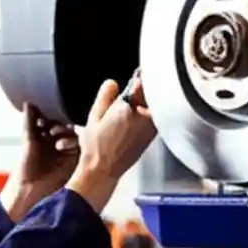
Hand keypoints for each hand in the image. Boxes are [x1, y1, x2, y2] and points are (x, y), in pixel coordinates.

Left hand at [0, 103, 79, 221]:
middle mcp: (58, 143)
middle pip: (65, 126)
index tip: (44, 118)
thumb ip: (29, 120)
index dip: (50, 117)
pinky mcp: (74, 159)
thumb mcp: (28, 139)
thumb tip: (29, 102)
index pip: (54, 120)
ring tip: (55, 137)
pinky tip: (61, 145)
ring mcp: (67, 151)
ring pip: (72, 135)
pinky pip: (77, 146)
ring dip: (64, 133)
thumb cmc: (27, 167)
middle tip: (51, 128)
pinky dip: (70, 142)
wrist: (31, 188)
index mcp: (47, 137)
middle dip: (59, 125)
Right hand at [67, 72, 156, 212]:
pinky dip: (147, 116)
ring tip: (132, 107)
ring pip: (153, 108)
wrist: (103, 170)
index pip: (141, 83)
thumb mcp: (94, 116)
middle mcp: (144, 117)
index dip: (139, 78)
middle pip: (150, 95)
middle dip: (143, 92)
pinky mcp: (152, 137)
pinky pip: (154, 119)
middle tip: (135, 90)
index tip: (137, 77)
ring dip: (147, 104)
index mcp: (128, 108)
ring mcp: (151, 128)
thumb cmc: (96, 147)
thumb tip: (112, 83)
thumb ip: (105, 95)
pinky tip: (133, 121)